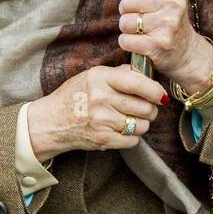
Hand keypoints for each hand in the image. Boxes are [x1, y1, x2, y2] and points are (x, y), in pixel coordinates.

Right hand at [26, 64, 165, 161]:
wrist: (51, 121)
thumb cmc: (74, 96)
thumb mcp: (92, 76)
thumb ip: (119, 73)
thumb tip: (144, 74)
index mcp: (100, 78)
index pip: (138, 83)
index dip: (155, 90)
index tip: (161, 95)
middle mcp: (101, 98)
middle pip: (144, 107)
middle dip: (151, 109)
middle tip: (146, 108)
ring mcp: (102, 120)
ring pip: (141, 125)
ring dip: (141, 123)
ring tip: (131, 119)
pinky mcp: (102, 139)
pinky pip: (132, 140)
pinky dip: (132, 136)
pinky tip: (122, 130)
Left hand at [117, 0, 212, 91]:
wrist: (186, 52)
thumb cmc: (169, 18)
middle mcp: (175, 3)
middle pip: (128, 1)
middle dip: (128, 10)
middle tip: (141, 16)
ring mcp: (168, 24)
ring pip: (125, 21)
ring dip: (128, 28)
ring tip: (142, 30)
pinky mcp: (159, 45)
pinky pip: (126, 39)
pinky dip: (127, 42)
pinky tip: (140, 43)